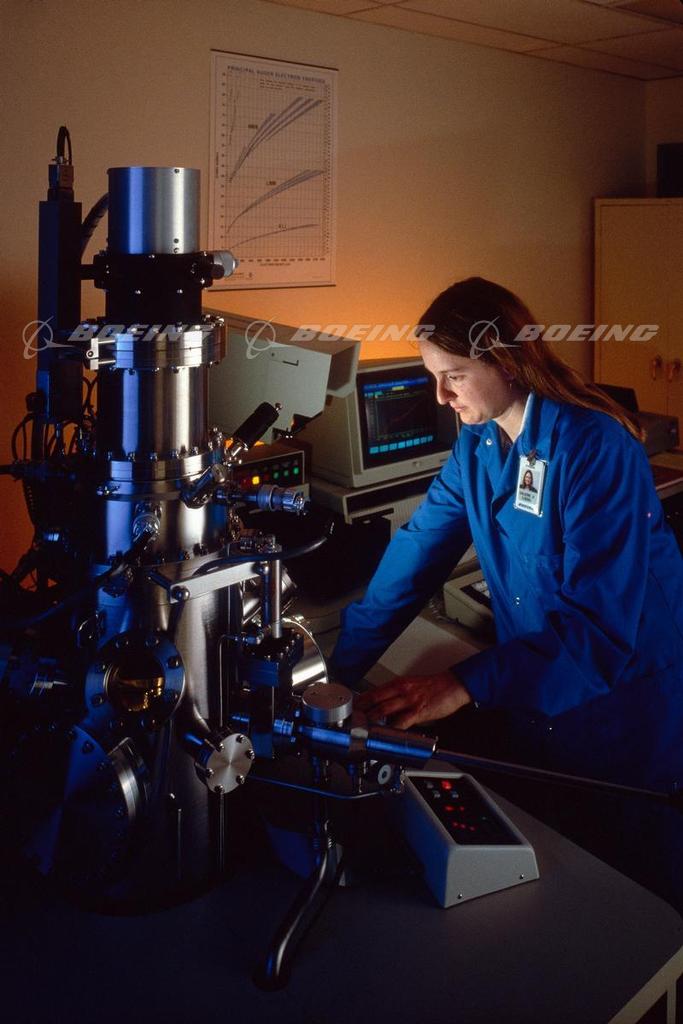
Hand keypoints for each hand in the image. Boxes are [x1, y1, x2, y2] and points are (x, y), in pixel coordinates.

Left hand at [354, 671, 471, 729]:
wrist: (453, 685)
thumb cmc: (434, 687)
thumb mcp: (412, 686)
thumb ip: (398, 695)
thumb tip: (385, 706)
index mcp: (398, 683)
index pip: (373, 691)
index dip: (360, 700)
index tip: (351, 708)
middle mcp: (400, 690)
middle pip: (374, 699)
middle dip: (360, 710)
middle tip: (350, 719)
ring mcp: (408, 700)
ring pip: (384, 710)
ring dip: (371, 719)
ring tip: (361, 728)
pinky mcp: (418, 711)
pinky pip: (402, 721)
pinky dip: (392, 728)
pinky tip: (386, 734)